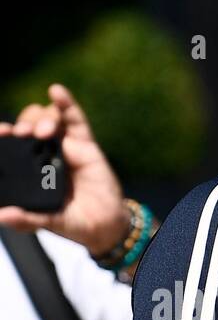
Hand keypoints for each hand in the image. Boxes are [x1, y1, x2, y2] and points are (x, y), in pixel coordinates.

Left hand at [0, 84, 129, 256]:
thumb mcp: (46, 222)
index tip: (0, 134)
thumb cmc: (73, 223)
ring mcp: (65, 146)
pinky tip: (57, 92)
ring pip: (47, 117)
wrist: (106, 227)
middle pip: (28, 123)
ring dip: (42, 118)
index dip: (4, 134)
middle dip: (23, 124)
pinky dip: (66, 104)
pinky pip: (74, 119)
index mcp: (29, 167)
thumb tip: (0, 217)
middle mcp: (44, 153)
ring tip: (45, 132)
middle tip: (23, 135)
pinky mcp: (85, 144)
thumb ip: (25, 220)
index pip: (12, 143)